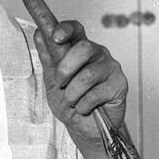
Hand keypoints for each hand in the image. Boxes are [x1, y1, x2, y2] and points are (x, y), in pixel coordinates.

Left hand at [32, 18, 127, 144]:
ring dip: (72, 94)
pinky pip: (96, 94)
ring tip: (73, 101)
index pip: (75, 30)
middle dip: (65, 69)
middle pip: (84, 47)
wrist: (83, 128)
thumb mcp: (52, 81)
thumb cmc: (71, 103)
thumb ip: (48, 58)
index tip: (55, 36)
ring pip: (88, 74)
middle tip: (61, 84)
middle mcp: (97, 54)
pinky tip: (85, 108)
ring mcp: (110, 68)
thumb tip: (39, 33)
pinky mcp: (119, 85)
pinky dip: (83, 106)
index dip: (66, 29)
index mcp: (80, 50)